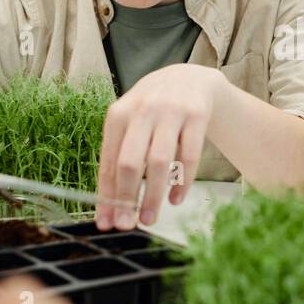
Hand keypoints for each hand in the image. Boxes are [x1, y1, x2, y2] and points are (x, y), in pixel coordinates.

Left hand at [97, 63, 218, 229]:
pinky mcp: (197, 115)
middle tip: (128, 224)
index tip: (106, 222)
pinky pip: (190, 156)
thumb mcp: (131, 124)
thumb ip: (119, 159)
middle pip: (130, 162)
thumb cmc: (153, 111)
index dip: (106, 196)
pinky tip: (176, 200)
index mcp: (118, 115)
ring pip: (160, 162)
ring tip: (150, 218)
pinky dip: (182, 182)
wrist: (190, 79)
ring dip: (154, 195)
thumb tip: (108, 207)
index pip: (108, 162)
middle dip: (128, 198)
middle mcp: (143, 111)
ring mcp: (171, 112)